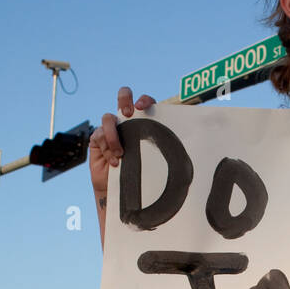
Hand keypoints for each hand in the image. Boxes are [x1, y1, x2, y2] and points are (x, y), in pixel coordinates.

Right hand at [90, 86, 154, 244]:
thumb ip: (165, 151)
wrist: (122, 192)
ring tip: (121, 153)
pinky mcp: (98, 139)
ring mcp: (111, 129)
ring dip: (114, 134)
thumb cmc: (143, 176)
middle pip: (123, 96)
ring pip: (108, 117)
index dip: (144, 100)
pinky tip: (114, 163)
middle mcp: (126, 121)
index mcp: (143, 122)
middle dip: (125, 99)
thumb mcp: (156, 162)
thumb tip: (191, 150)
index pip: (145, 102)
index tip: (143, 107)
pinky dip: (107, 148)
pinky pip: (99, 135)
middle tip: (128, 114)